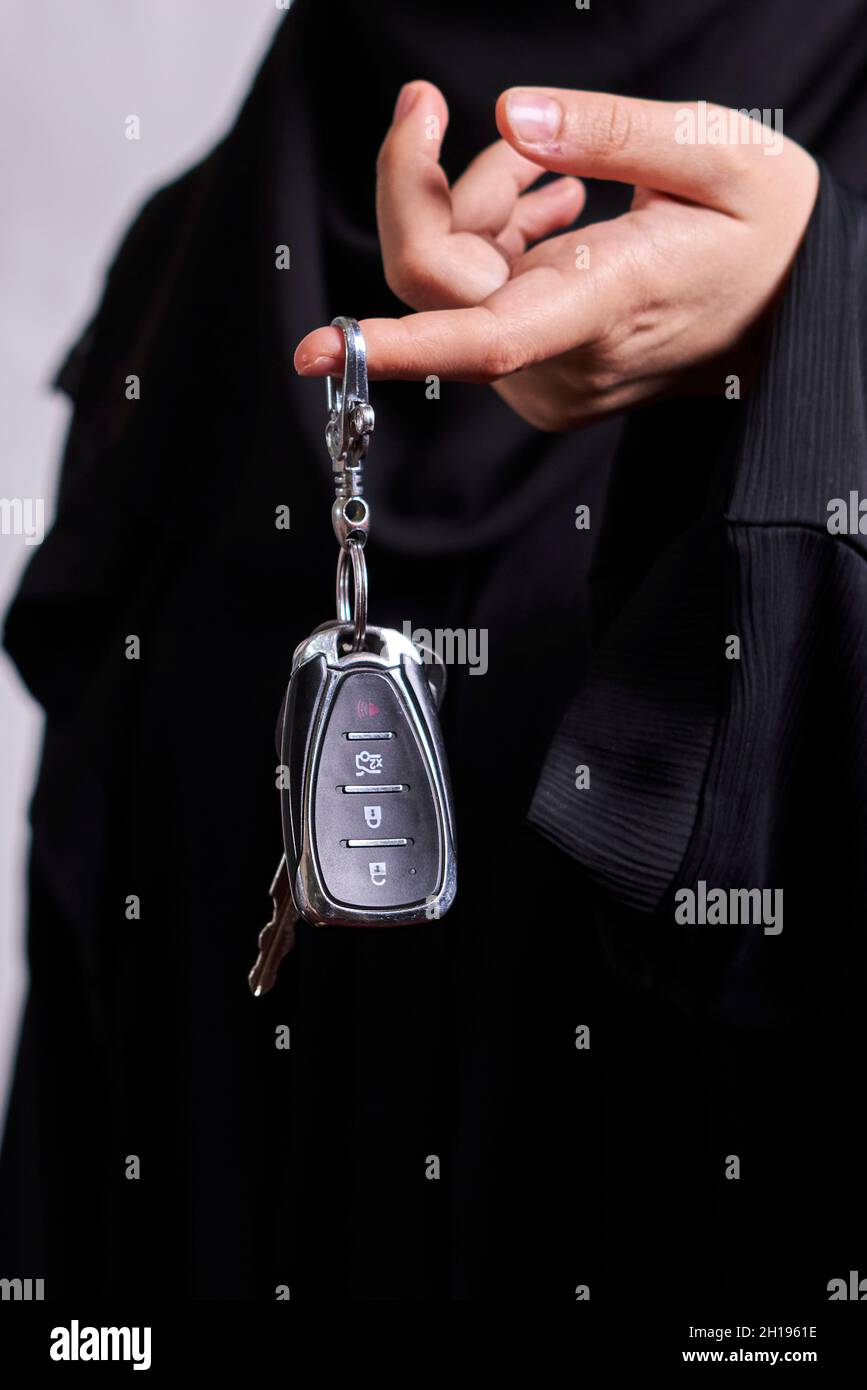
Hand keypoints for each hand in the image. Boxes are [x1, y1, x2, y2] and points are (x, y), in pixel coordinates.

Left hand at [295, 83, 818, 430]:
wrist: (796, 314)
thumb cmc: (767, 234)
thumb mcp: (718, 153)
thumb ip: (611, 132)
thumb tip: (509, 116)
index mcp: (603, 305)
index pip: (482, 338)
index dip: (396, 340)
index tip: (316, 347)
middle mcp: (562, 359)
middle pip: (439, 279)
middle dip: (432, 182)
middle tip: (433, 102)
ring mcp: (549, 374)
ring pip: (455, 284)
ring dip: (479, 205)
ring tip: (560, 169)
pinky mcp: (543, 371)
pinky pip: (479, 299)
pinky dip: (496, 238)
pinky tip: (553, 205)